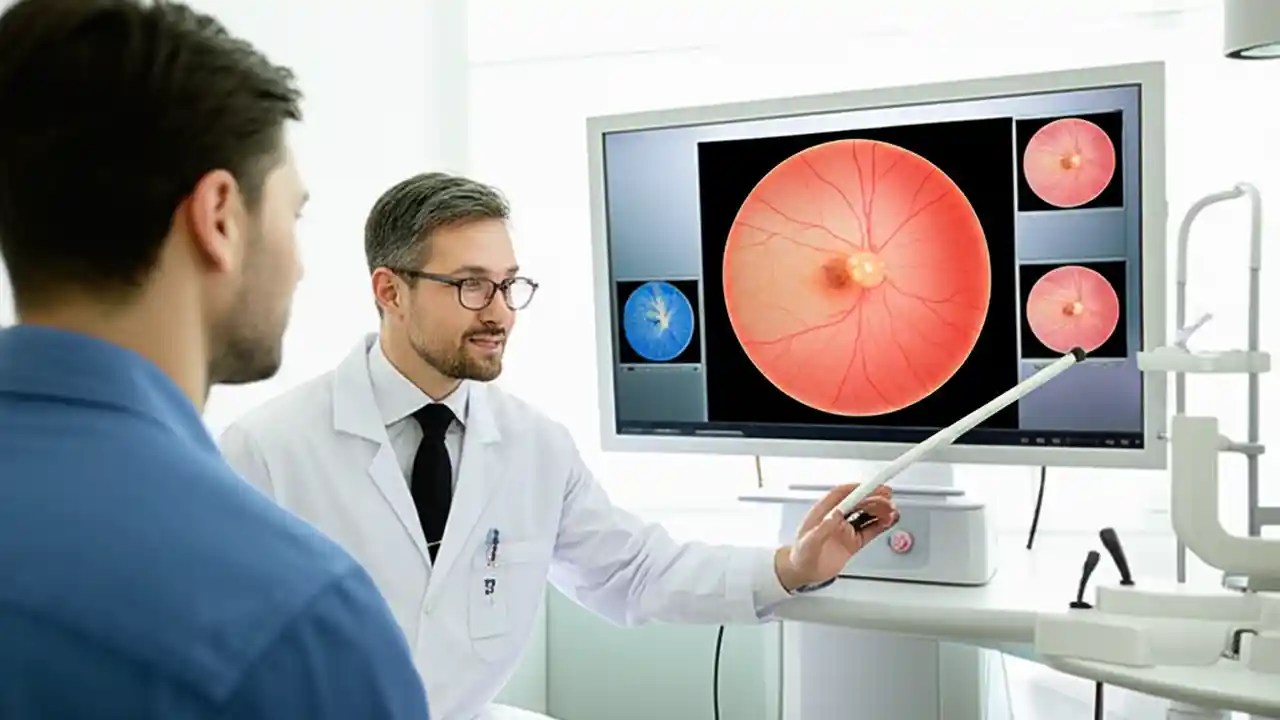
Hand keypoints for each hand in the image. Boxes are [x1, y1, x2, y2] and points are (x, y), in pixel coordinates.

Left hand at [774, 483, 899, 591]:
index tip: (871, 486)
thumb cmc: (801, 555)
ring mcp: (846, 529)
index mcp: (823, 512)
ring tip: (892, 510)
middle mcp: (836, 518)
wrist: (803, 573)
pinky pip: (869, 530)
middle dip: (874, 499)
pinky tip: (889, 521)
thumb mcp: (809, 542)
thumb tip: (835, 514)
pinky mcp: (853, 541)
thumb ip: (823, 528)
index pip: (842, 494)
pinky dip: (880, 525)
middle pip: (858, 503)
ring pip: (866, 515)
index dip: (857, 488)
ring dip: (880, 511)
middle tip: (888, 499)